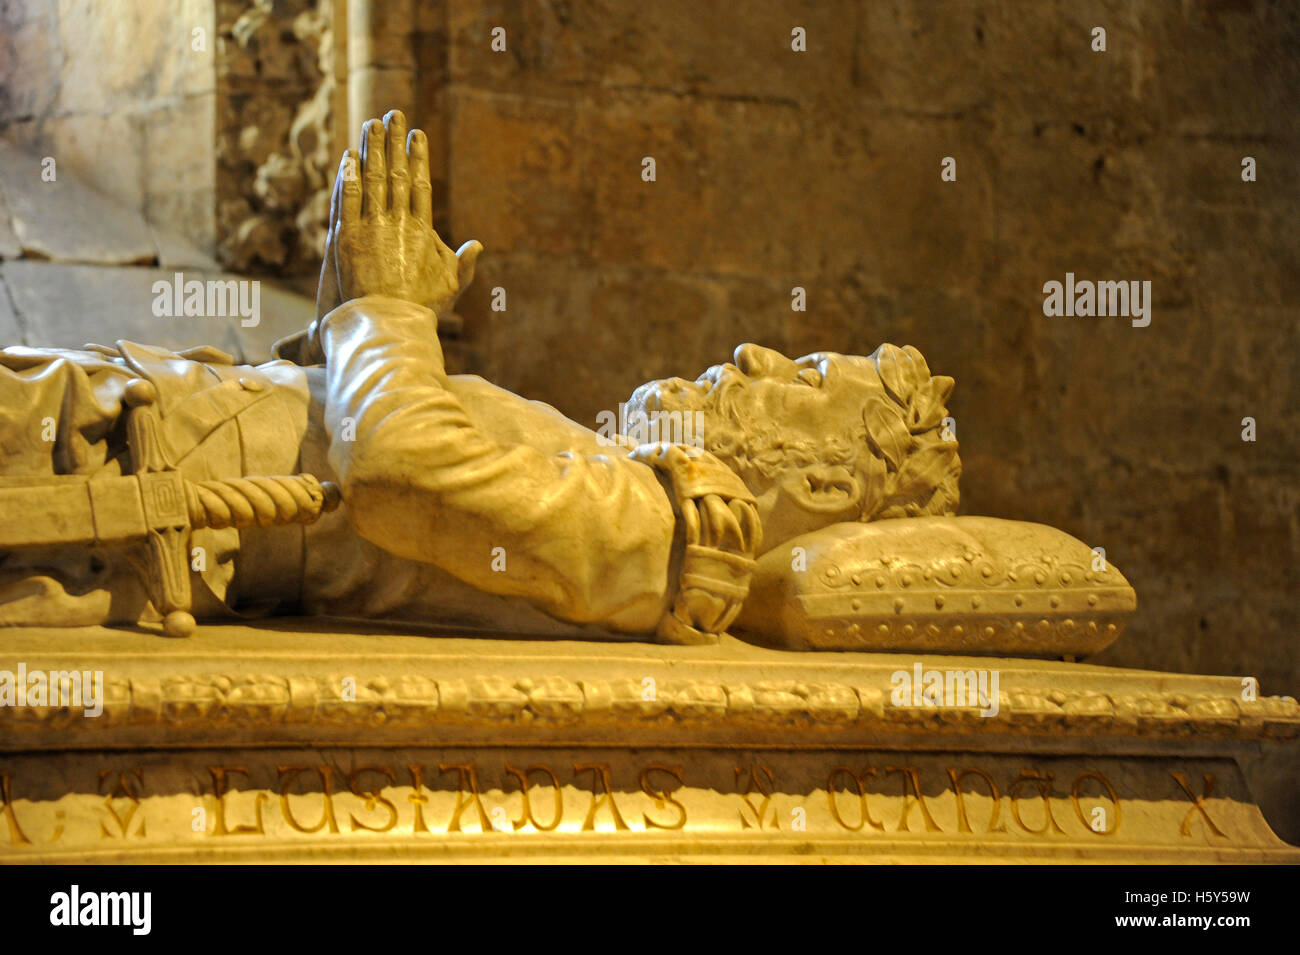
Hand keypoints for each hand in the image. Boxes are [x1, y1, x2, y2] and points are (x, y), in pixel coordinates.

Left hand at [318, 110, 480, 318]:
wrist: (388, 323)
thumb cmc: (421, 308)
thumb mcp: (450, 286)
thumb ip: (464, 264)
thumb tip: (476, 243)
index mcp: (421, 230)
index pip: (420, 184)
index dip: (417, 157)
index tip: (416, 135)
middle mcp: (397, 222)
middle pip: (396, 173)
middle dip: (394, 141)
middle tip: (392, 114)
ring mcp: (371, 227)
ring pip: (371, 180)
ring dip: (371, 149)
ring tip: (370, 124)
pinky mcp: (347, 237)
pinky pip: (348, 199)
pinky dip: (348, 176)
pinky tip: (347, 156)